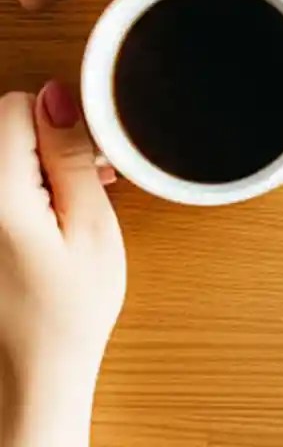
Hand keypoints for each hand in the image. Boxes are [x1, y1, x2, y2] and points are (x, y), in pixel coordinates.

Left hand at [0, 82, 125, 446]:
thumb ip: (71, 157)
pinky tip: (45, 218)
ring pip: (0, 156)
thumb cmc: (69, 310)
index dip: (59, 123)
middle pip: (2, 128)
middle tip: (87, 185)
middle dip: (45, 143)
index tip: (86, 159)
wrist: (34, 368)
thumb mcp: (91, 227)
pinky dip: (19, 189)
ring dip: (34, 167)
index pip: (14, 107)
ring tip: (69, 207)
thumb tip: (58, 97)